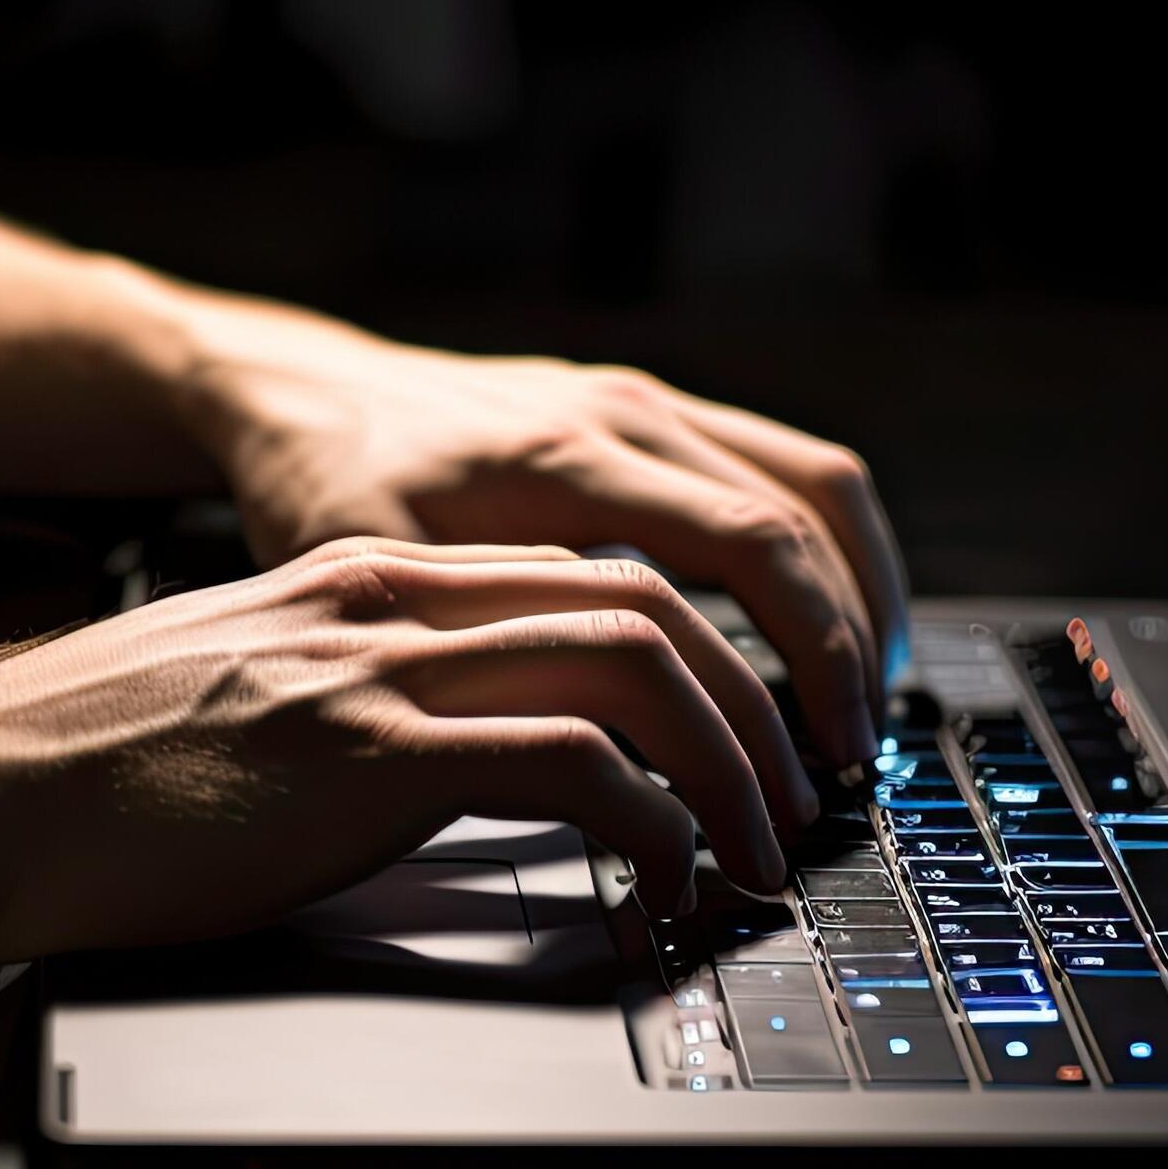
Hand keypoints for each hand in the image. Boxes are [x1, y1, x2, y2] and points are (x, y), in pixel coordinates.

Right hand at [0, 539, 821, 962]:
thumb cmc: (84, 776)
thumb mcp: (250, 700)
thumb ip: (360, 702)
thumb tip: (468, 767)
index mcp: (366, 581)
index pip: (592, 582)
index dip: (699, 665)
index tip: (739, 748)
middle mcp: (388, 599)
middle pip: (647, 609)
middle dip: (751, 708)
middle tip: (787, 802)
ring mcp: (376, 667)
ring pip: (637, 667)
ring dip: (726, 766)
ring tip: (751, 851)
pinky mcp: (362, 755)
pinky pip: (573, 762)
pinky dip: (653, 821)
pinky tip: (665, 875)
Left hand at [175, 308, 907, 766]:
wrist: (300, 397)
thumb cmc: (322, 493)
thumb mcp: (383, 584)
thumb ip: (488, 657)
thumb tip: (596, 771)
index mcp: (566, 457)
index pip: (749, 540)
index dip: (813, 649)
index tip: (828, 742)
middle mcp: (623, 413)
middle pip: (806, 510)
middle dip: (854, 634)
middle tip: (856, 744)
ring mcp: (643, 402)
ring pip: (815, 477)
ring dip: (861, 587)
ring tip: (867, 690)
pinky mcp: (646, 409)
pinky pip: (780, 464)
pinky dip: (823, 548)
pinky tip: (822, 621)